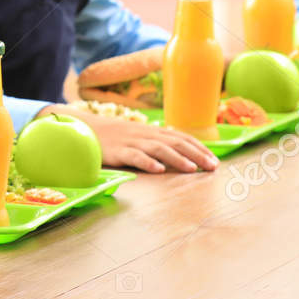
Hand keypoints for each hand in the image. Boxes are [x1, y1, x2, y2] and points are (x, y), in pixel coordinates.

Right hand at [51, 104, 217, 173]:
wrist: (84, 128)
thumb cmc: (114, 137)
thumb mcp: (137, 137)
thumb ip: (155, 143)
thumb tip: (179, 154)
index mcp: (151, 131)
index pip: (180, 137)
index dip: (198, 147)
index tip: (214, 160)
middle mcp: (145, 134)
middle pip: (175, 142)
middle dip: (196, 154)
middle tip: (213, 167)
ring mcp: (131, 141)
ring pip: (158, 148)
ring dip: (177, 158)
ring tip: (192, 168)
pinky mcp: (118, 151)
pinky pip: (134, 156)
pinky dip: (147, 162)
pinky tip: (158, 170)